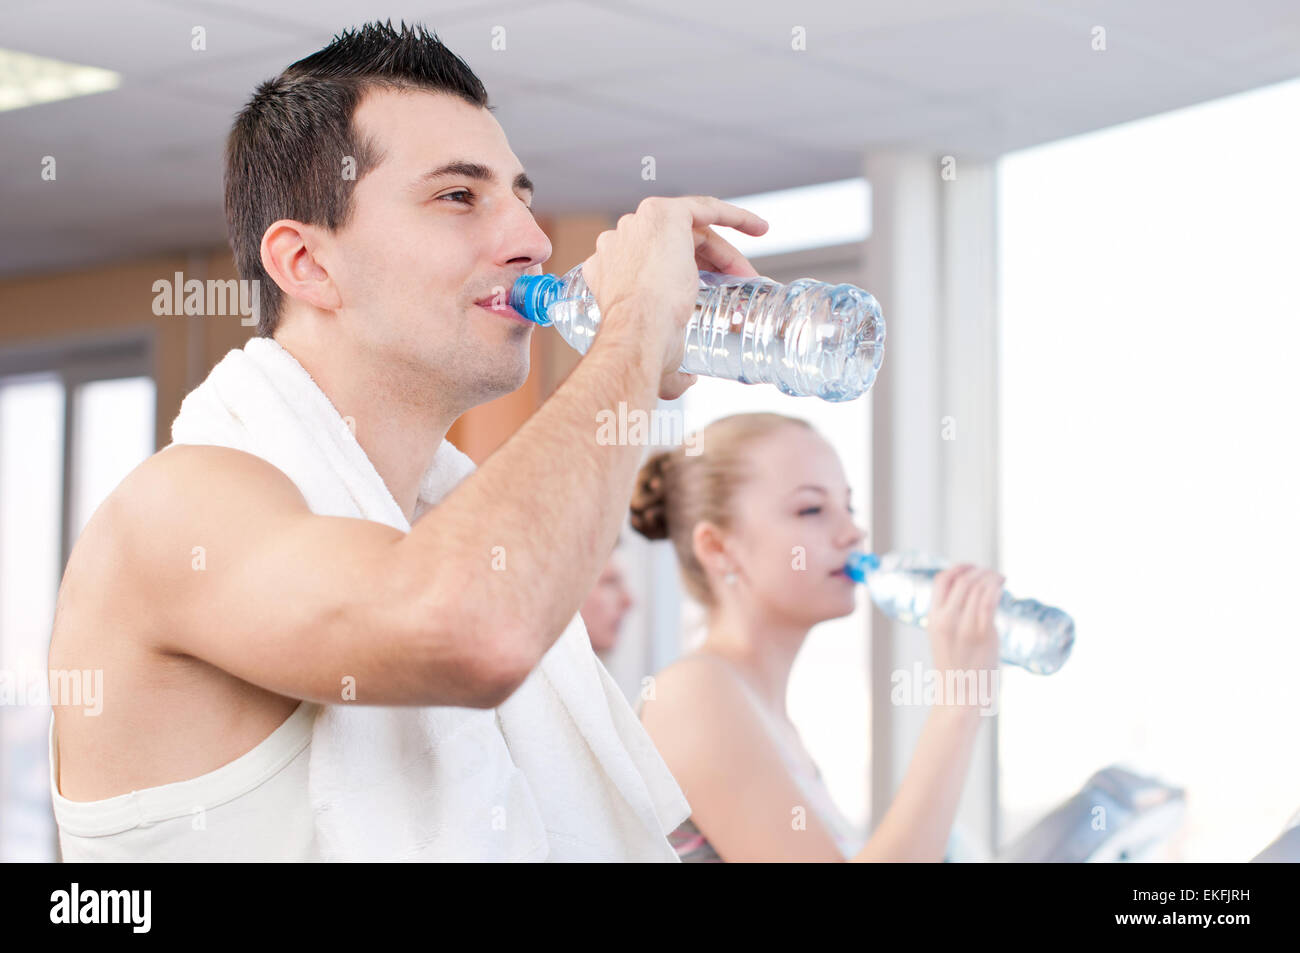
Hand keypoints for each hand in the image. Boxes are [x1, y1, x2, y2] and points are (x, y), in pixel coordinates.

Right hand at [580, 195, 768, 400]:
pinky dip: (734, 215)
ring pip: (692, 231)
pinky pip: (704, 208)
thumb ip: (669, 372)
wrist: (638, 332)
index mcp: (607, 271)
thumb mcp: (654, 357)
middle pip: (674, 246)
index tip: (708, 295)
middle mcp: (618, 242)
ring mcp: (638, 225)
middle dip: (710, 265)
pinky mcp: (662, 212)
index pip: (650, 264)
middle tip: (736, 289)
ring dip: (725, 252)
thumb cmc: (641, 349)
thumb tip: (687, 381)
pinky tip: (759, 229)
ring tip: (748, 277)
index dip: (684, 276)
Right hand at [926, 565, 1003, 682]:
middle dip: (979, 571)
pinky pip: (990, 602)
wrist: (960, 693)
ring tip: (1000, 578)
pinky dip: (997, 588)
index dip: (957, 568)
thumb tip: (971, 593)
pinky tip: (1002, 586)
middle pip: (963, 581)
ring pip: (978, 588)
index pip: (941, 580)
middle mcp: (947, 620)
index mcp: (933, 618)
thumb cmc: (955, 665)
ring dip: (991, 577)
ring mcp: (965, 626)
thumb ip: (951, 615)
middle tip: (991, 573)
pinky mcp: (984, 634)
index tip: (971, 567)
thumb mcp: (943, 636)